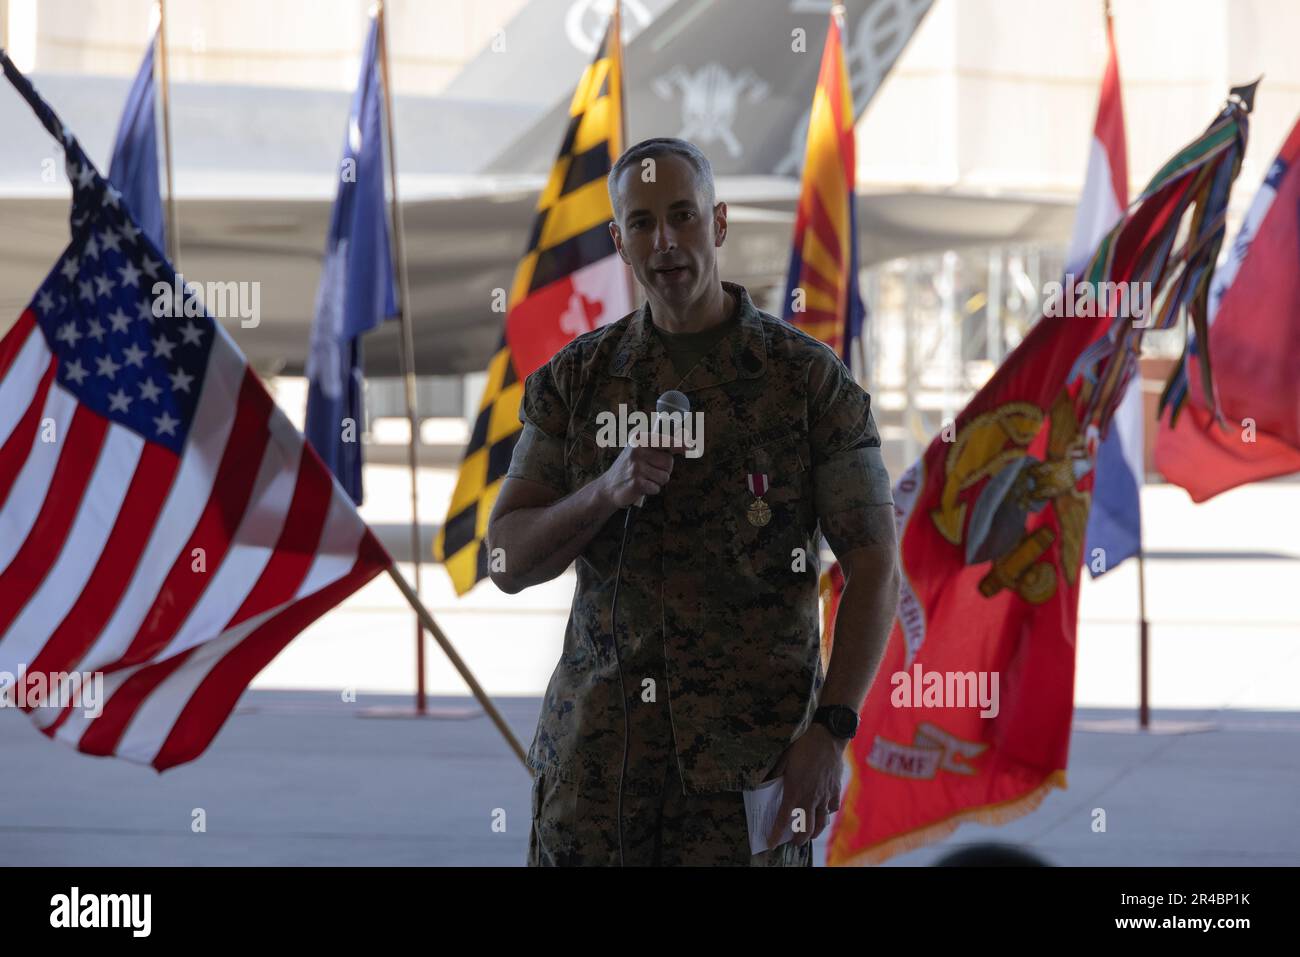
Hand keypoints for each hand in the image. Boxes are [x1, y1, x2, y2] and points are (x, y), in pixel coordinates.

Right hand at [598, 429, 685, 508]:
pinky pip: (657, 488)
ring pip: (665, 477)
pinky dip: (651, 490)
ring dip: (657, 481)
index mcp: (639, 440)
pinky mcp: (637, 482)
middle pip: (669, 462)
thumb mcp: (639, 451)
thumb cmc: (629, 469)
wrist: (608, 488)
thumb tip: (686, 445)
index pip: (665, 440)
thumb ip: (659, 447)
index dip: (679, 445)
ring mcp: (636, 467)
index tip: (691, 447)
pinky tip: (640, 487)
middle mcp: (637, 450)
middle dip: (664, 470)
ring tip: (644, 479)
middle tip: (650, 471)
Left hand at [766, 725, 844, 848]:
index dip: (777, 833)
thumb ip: (775, 774)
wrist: (827, 738)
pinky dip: (827, 814)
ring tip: (809, 834)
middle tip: (794, 842)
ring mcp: (824, 796)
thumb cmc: (803, 747)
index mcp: (794, 791)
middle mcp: (810, 798)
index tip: (771, 842)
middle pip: (806, 829)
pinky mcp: (835, 791)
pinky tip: (824, 811)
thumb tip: (765, 782)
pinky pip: (832, 809)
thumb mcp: (783, 759)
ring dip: (814, 832)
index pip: (784, 819)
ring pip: (821, 823)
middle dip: (799, 839)